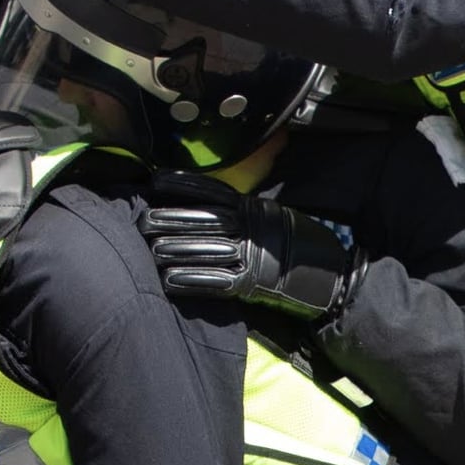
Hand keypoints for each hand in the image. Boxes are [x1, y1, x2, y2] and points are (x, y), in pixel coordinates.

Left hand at [142, 173, 359, 320]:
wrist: (320, 271)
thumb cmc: (284, 240)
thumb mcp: (263, 212)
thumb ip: (235, 205)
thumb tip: (199, 198)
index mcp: (250, 208)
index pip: (212, 193)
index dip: (183, 186)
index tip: (156, 181)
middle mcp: (249, 229)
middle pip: (204, 221)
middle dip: (171, 221)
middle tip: (143, 221)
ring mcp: (250, 256)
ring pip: (206, 249)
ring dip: (175, 251)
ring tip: (150, 250)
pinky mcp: (250, 283)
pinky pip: (216, 281)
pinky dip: (191, 281)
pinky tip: (169, 280)